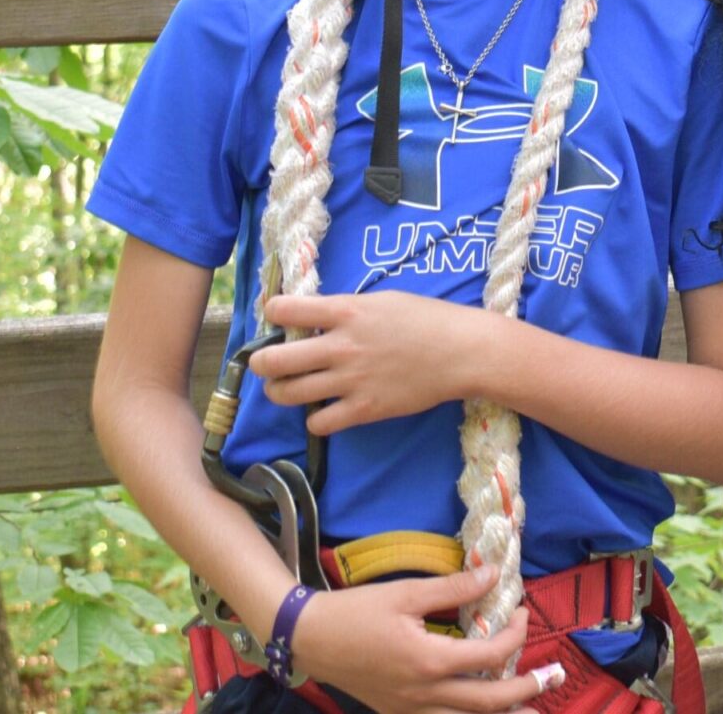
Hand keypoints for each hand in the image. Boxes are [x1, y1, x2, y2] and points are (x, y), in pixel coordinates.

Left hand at [255, 292, 484, 432]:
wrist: (462, 352)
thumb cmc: (426, 318)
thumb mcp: (381, 300)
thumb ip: (345, 310)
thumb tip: (315, 319)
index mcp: (346, 312)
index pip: (285, 309)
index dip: (273, 313)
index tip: (277, 318)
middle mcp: (341, 346)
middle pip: (273, 359)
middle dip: (261, 361)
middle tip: (266, 362)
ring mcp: (351, 380)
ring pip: (288, 393)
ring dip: (279, 391)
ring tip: (285, 387)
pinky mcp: (364, 409)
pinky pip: (319, 423)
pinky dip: (315, 418)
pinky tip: (323, 410)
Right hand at [293, 565, 544, 713]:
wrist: (310, 639)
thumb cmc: (357, 612)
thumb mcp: (406, 593)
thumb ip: (453, 588)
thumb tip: (493, 574)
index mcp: (429, 662)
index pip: (489, 656)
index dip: (515, 634)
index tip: (521, 611)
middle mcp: (425, 694)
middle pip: (488, 703)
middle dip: (526, 691)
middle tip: (555, 676)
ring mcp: (412, 709)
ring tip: (533, 710)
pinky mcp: (399, 713)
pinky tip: (482, 710)